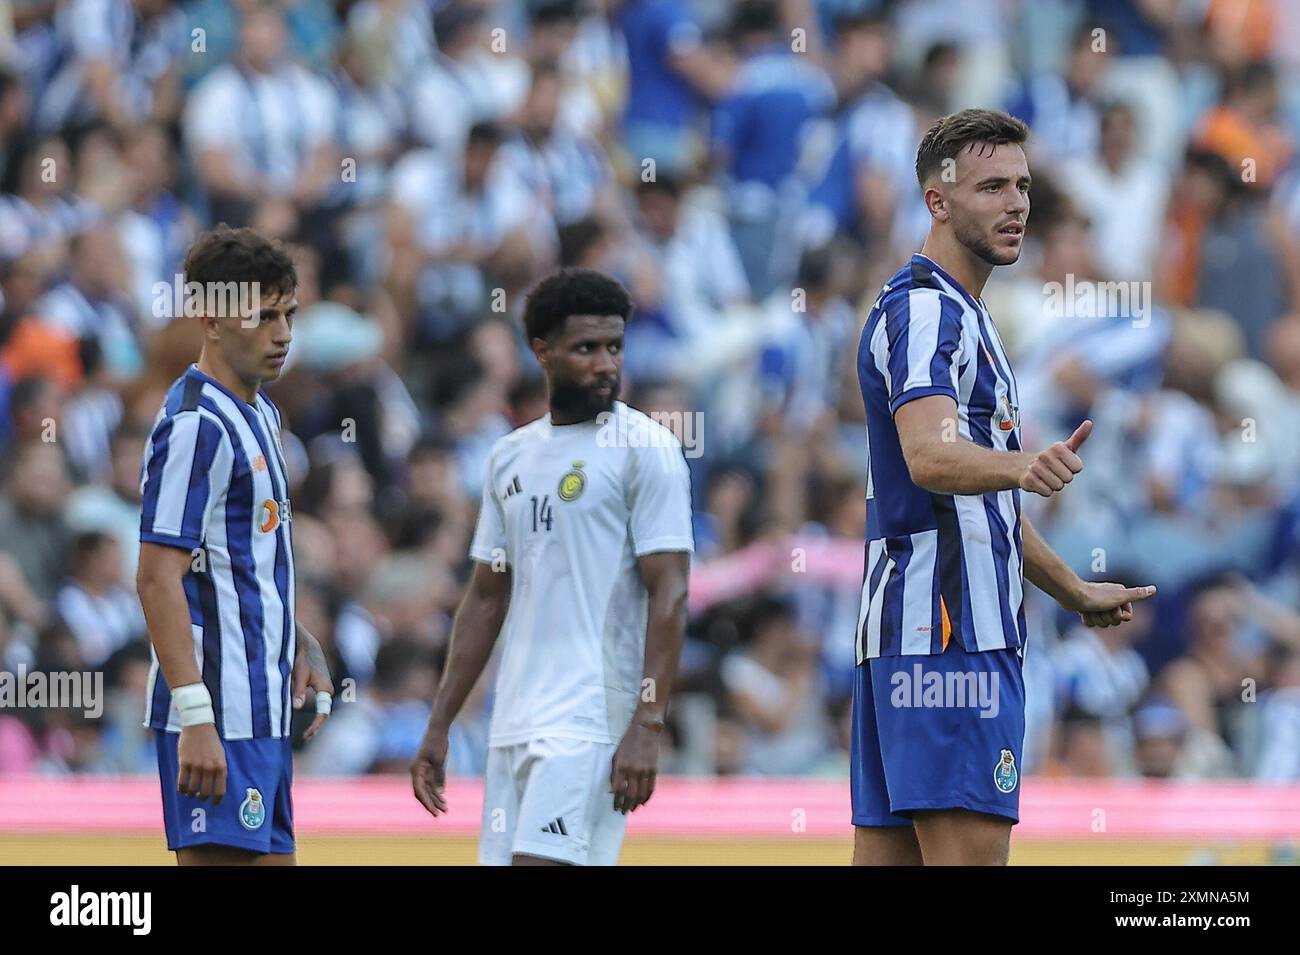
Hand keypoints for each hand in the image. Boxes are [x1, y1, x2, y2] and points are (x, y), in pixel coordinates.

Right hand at [177, 723, 226, 802]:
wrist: (199, 725)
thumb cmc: (211, 742)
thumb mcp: (220, 755)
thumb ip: (219, 770)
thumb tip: (216, 787)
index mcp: (221, 766)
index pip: (220, 790)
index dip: (216, 800)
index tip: (214, 804)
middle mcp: (210, 767)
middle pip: (205, 792)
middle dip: (202, 797)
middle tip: (200, 797)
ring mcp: (197, 765)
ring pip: (192, 789)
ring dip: (191, 794)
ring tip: (190, 794)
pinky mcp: (184, 763)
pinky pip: (182, 782)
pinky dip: (181, 789)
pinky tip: (182, 790)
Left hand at [292, 627, 334, 741]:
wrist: (306, 643)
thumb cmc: (302, 657)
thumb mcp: (298, 673)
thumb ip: (298, 690)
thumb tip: (297, 707)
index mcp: (325, 688)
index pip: (324, 712)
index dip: (316, 725)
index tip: (307, 735)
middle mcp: (327, 688)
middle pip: (323, 712)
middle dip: (315, 726)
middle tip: (304, 738)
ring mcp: (323, 686)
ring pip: (320, 706)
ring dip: (313, 718)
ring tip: (303, 731)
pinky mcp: (318, 684)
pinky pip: (316, 700)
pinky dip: (310, 709)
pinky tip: (299, 713)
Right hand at [410, 723, 449, 816]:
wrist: (438, 730)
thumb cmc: (437, 743)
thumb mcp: (439, 760)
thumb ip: (439, 775)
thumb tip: (440, 792)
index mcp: (416, 771)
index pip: (420, 792)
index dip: (427, 803)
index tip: (434, 813)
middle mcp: (417, 773)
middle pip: (423, 793)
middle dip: (431, 804)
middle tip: (440, 814)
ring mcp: (423, 771)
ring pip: (428, 789)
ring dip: (435, 799)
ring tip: (445, 809)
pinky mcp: (429, 769)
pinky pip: (432, 783)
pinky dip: (437, 791)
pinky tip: (443, 798)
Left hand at [610, 721, 659, 813]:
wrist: (644, 730)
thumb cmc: (627, 743)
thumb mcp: (616, 756)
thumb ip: (614, 774)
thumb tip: (612, 791)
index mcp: (621, 766)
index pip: (618, 790)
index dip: (616, 801)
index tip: (615, 807)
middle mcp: (632, 770)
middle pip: (629, 795)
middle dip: (625, 806)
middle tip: (623, 812)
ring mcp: (644, 770)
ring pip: (641, 794)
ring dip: (636, 804)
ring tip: (632, 809)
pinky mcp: (653, 770)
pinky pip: (651, 788)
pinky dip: (647, 798)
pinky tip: (642, 802)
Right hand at [1020, 419, 1090, 497]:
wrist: (1027, 467)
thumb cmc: (1054, 458)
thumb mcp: (1067, 448)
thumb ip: (1079, 437)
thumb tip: (1089, 422)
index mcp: (1057, 447)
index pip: (1078, 468)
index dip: (1073, 469)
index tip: (1064, 464)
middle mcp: (1045, 455)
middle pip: (1068, 478)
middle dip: (1064, 478)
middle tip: (1056, 472)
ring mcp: (1035, 467)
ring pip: (1058, 486)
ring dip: (1055, 485)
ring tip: (1048, 477)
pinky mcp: (1028, 479)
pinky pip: (1047, 492)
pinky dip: (1046, 490)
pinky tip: (1040, 482)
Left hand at [1064, 580, 1157, 626]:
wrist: (1071, 595)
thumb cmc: (1096, 597)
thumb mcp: (1119, 597)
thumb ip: (1137, 594)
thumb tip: (1154, 589)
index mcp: (1120, 595)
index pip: (1127, 617)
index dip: (1119, 616)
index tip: (1112, 607)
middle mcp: (1110, 599)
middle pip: (1114, 621)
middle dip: (1106, 618)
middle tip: (1099, 609)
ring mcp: (1098, 605)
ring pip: (1103, 624)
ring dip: (1096, 619)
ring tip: (1090, 610)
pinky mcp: (1087, 609)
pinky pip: (1092, 623)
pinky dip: (1088, 620)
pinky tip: (1083, 612)